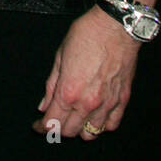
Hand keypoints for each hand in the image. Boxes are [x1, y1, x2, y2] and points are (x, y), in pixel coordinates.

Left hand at [32, 5, 141, 139]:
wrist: (115, 27)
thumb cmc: (85, 36)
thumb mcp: (60, 57)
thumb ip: (51, 85)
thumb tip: (44, 105)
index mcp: (69, 92)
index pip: (52, 122)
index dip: (42, 127)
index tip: (38, 126)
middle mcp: (88, 103)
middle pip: (70, 131)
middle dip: (58, 129)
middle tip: (54, 120)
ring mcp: (107, 104)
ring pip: (91, 133)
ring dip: (79, 130)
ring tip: (74, 119)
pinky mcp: (122, 100)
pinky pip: (112, 125)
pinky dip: (101, 126)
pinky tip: (95, 118)